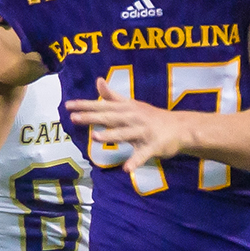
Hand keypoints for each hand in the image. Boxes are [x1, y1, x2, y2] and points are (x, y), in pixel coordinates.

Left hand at [64, 77, 190, 172]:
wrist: (181, 128)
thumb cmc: (152, 117)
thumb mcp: (131, 104)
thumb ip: (112, 96)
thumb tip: (98, 81)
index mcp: (127, 108)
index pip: (103, 106)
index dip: (85, 105)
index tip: (68, 105)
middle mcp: (133, 117)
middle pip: (110, 118)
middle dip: (92, 117)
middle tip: (74, 118)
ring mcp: (143, 132)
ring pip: (125, 134)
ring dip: (111, 136)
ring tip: (95, 137)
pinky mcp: (153, 146)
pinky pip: (143, 155)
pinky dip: (135, 162)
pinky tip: (126, 169)